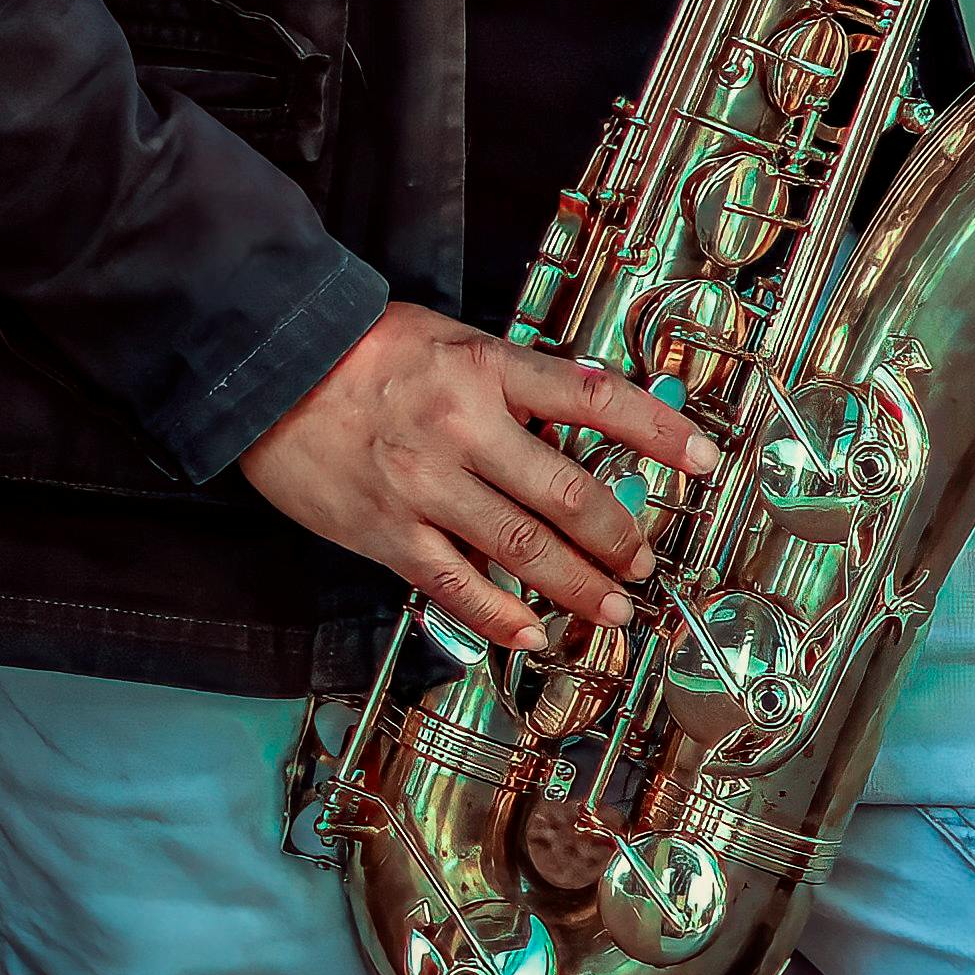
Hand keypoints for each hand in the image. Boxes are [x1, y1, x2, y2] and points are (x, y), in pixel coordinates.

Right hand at [241, 301, 721, 655]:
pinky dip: (500, 615)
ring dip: (577, 587)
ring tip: (614, 610)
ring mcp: (425, 487)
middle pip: (567, 493)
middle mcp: (463, 429)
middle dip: (619, 535)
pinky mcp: (387, 532)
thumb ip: (515, 382)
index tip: (703, 456)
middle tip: (645, 560)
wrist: (271, 366)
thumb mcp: (454, 342)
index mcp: (487, 370)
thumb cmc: (364, 350)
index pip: (594, 399)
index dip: (658, 430)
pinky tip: (531, 632)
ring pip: (521, 549)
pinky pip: (455, 584)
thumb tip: (585, 412)